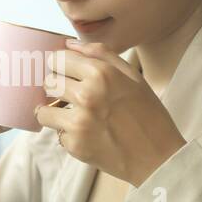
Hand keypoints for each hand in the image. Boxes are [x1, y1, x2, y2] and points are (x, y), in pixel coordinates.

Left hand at [34, 39, 185, 186]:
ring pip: (44, 110)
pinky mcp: (74, 145)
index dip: (62, 66)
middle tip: (76, 97)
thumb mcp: (132, 76)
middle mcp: (87, 95)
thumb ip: (101, 54)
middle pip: (49, 82)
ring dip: (56, 112)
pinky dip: (69, 134)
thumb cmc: (148, 114)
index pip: (58, 59)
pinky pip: (57, 133)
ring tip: (76, 116)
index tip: (68, 73)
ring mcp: (79, 122)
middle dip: (59, 88)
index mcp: (102, 74)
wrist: (157, 158)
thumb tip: (69, 43)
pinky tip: (89, 135)